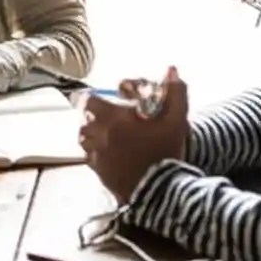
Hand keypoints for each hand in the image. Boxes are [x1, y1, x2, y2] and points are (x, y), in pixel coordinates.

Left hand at [79, 66, 189, 203]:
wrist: (160, 190)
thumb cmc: (166, 151)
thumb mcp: (176, 119)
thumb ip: (175, 91)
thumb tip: (172, 70)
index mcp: (113, 118)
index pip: (90, 100)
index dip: (97, 99)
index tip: (107, 102)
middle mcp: (99, 135)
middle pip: (85, 121)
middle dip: (95, 119)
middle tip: (109, 121)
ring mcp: (97, 155)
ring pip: (84, 139)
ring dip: (93, 136)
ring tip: (107, 137)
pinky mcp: (99, 173)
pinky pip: (90, 158)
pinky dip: (95, 154)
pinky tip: (110, 156)